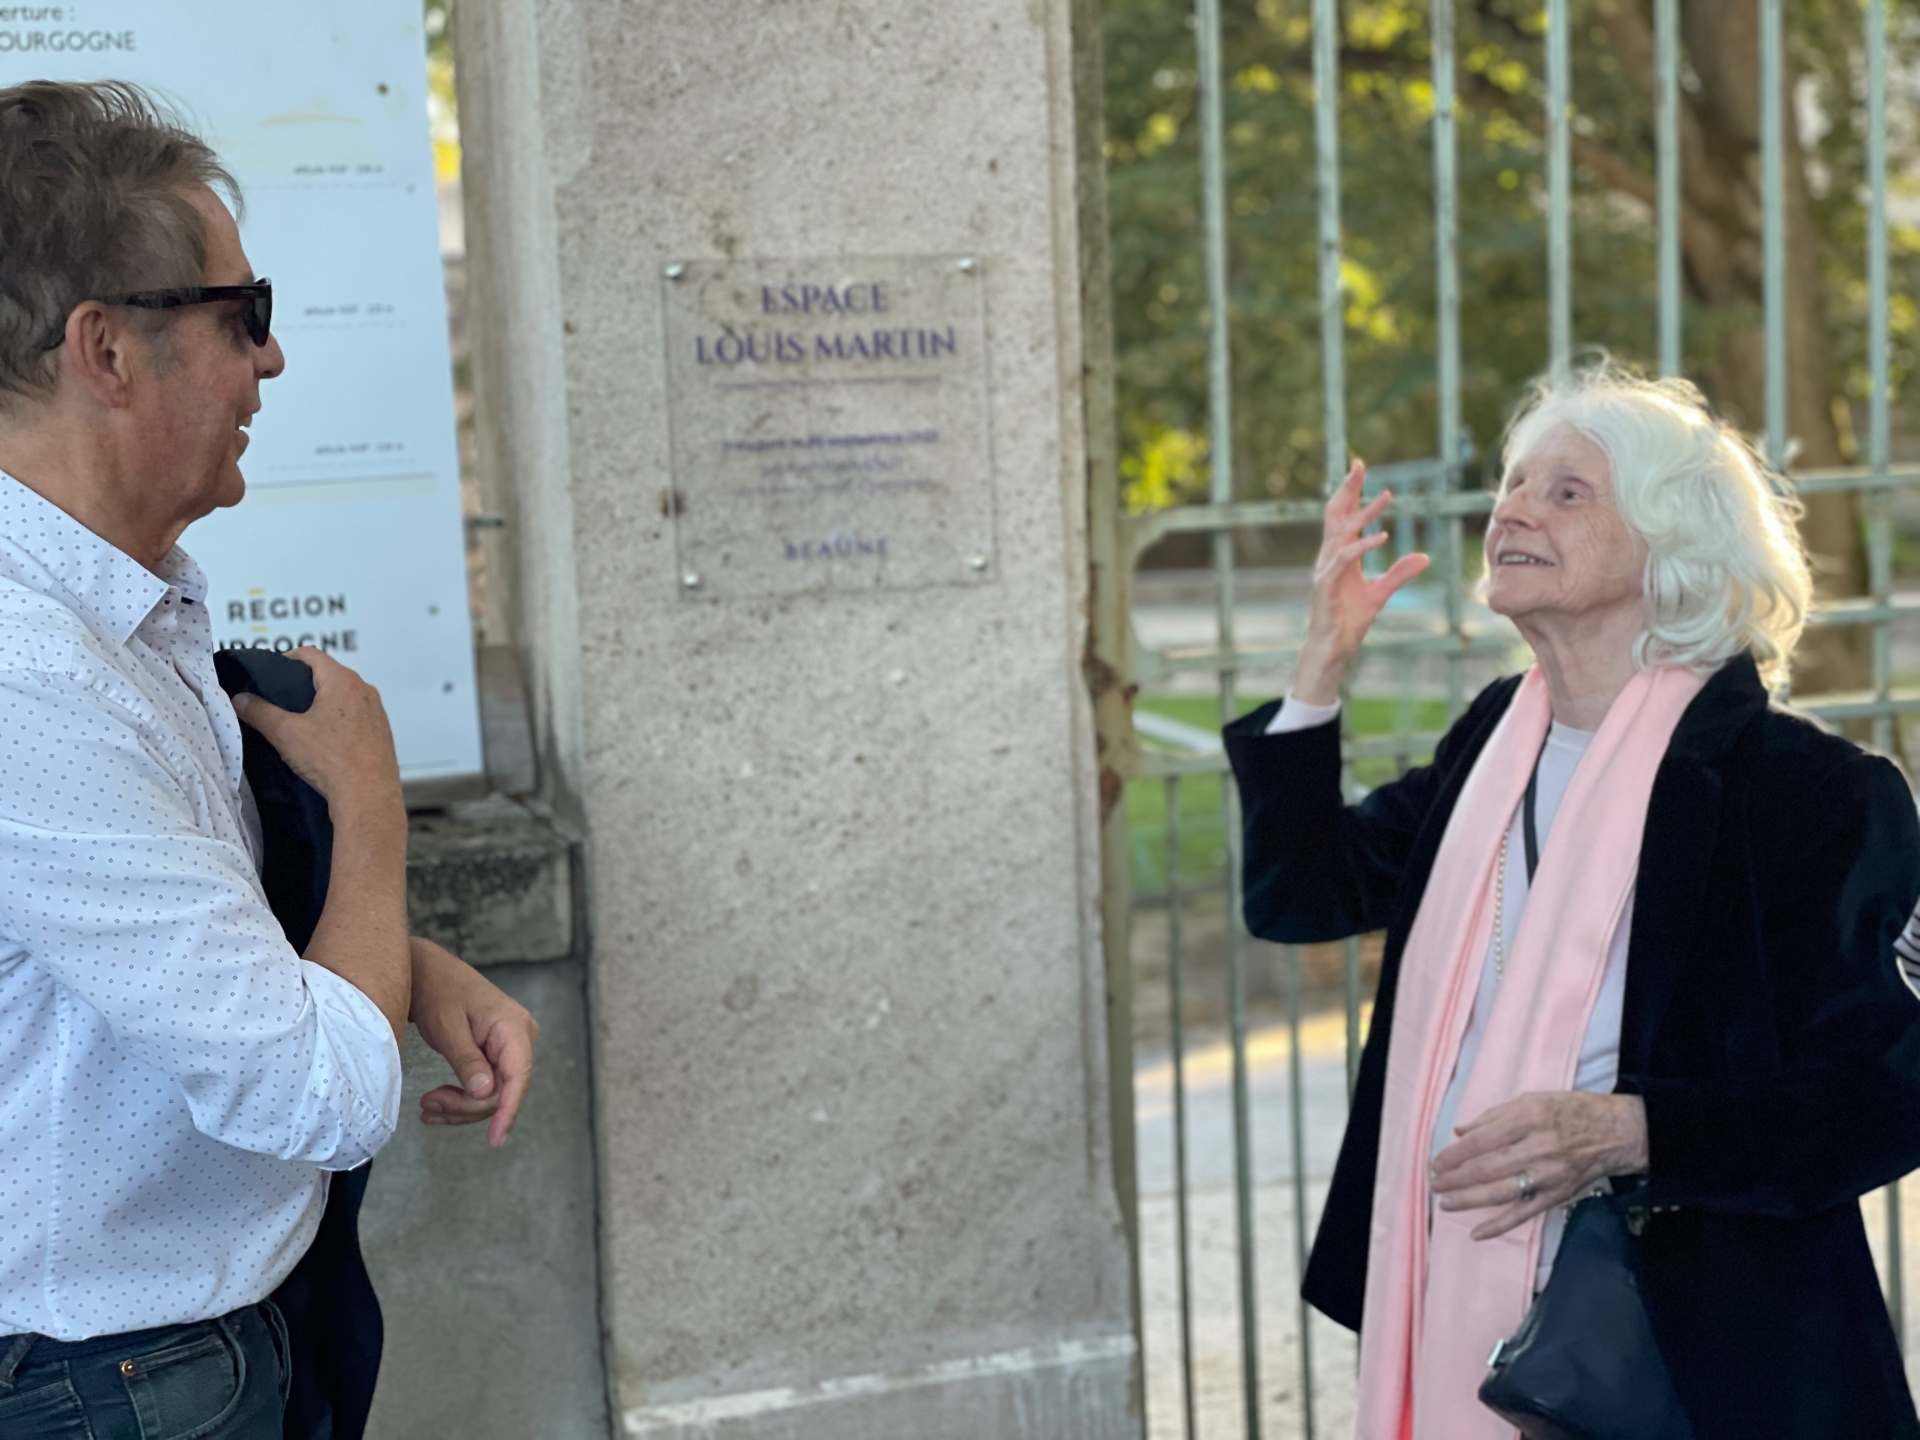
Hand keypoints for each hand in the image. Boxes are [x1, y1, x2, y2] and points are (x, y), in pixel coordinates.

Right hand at [231, 649, 401, 818]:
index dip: (288, 658)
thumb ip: (259, 712)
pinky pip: (356, 718)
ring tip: (299, 720)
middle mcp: (365, 691)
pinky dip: (339, 721)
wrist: (368, 796)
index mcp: (343, 681)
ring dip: (323, 703)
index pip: (312, 655)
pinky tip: (324, 740)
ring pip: (344, 698)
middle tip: (280, 697)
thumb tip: (240, 699)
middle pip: (329, 675)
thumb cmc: (330, 759)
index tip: (272, 671)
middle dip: (304, 683)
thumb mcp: (286, 733)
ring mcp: (377, 713)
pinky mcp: (382, 734)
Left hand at [407, 936, 538, 1147]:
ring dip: (460, 1106)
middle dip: (466, 1106)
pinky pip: (486, 1085)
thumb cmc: (437, 991)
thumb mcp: (447, 1027)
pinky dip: (461, 1098)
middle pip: (504, 1090)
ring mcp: (511, 1046)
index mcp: (513, 1026)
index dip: (508, 1110)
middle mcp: (520, 1037)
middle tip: (428, 1107)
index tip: (495, 1139)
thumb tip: (486, 1094)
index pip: (519, 1076)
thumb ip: (467, 1061)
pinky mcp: (498, 1053)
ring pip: (493, 1093)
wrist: (428, 973)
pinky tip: (437, 1103)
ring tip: (427, 1108)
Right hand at [1292, 460, 1430, 703]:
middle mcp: (1330, 557)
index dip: (1350, 492)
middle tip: (1359, 465)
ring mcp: (1326, 570)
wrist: (1332, 648)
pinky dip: (1362, 546)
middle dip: (1347, 489)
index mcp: (1340, 556)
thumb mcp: (1380, 594)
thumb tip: (1425, 557)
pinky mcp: (1326, 586)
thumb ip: (1400, 573)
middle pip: (1335, 515)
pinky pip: (1344, 560)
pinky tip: (1382, 536)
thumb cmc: (1349, 620)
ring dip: (1364, 514)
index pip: (1342, 516)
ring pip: (1342, 533)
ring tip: (1386, 497)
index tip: (1360, 469)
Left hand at [1429, 1091, 1647, 1239]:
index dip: (1455, 1154)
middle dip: (1455, 1179)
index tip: (1437, 1162)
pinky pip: (1524, 1214)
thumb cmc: (1571, 1111)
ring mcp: (1548, 1175)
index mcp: (1529, 1119)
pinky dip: (1499, 1226)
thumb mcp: (1533, 1100)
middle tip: (1435, 1183)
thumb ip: (1494, 1116)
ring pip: (1501, 1193)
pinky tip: (1477, 1232)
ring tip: (1445, 1203)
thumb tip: (1460, 1131)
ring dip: (1468, 1200)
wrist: (1616, 1132)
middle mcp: (1538, 1148)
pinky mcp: (1557, 1196)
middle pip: (1487, 1168)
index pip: (1482, 1140)